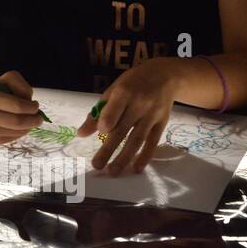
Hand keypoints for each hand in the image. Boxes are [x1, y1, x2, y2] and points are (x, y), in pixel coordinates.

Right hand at [0, 71, 42, 144]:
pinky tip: (19, 124)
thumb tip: (29, 103)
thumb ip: (21, 86)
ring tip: (29, 117)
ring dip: (30, 125)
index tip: (36, 104)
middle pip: (17, 122)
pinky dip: (23, 130)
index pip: (16, 106)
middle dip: (34, 119)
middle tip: (39, 116)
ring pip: (19, 131)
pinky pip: (16, 137)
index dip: (31, 107)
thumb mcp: (9, 79)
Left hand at [77, 58, 178, 174]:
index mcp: (124, 92)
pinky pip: (152, 142)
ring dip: (125, 157)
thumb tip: (81, 133)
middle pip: (123, 129)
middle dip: (109, 149)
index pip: (116, 108)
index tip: (101, 132)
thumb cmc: (132, 83)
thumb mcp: (113, 90)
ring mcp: (152, 115)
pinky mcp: (161, 123)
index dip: (109, 120)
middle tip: (97, 165)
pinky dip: (145, 155)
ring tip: (112, 172)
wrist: (164, 75)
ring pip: (137, 139)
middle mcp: (139, 104)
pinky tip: (136, 168)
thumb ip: (98, 111)